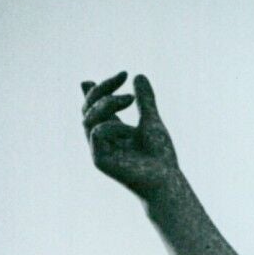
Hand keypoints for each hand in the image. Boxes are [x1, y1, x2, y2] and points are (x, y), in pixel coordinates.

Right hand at [80, 71, 182, 201]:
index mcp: (111, 131)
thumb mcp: (151, 121)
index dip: (101, 87)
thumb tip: (138, 75)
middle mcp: (101, 140)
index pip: (96, 105)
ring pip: (88, 118)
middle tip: (122, 77)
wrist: (166, 180)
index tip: (124, 74)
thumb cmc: (160, 156)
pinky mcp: (100, 160)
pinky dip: (112, 126)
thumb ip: (144, 101)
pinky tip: (129, 130)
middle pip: (87, 108)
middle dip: (102, 89)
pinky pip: (96, 133)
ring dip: (107, 103)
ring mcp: (98, 151)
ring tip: (130, 99)